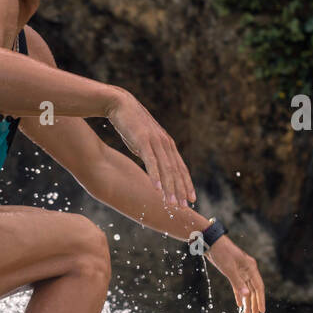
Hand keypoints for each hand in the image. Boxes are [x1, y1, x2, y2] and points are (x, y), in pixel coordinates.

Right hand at [105, 91, 195, 208]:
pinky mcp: (143, 141)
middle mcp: (165, 144)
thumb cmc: (131, 124)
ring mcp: (155, 142)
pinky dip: (155, 176)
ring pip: (166, 169)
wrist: (121, 105)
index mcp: (167, 144)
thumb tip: (153, 167)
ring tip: (173, 203)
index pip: (180, 168)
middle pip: (177, 171)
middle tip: (185, 207)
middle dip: (182, 190)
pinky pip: (151, 162)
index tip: (192, 200)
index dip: (187, 184)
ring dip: (170, 187)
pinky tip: (158, 188)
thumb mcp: (145, 141)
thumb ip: (152, 154)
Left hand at [204, 236, 265, 312]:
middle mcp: (248, 270)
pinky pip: (238, 287)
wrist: (211, 242)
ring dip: (247, 303)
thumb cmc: (221, 253)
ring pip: (246, 290)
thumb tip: (246, 296)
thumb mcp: (229, 269)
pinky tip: (240, 305)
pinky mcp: (232, 272)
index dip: (260, 300)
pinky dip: (239, 296)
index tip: (262, 312)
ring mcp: (240, 271)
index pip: (258, 287)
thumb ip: (238, 283)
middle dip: (254, 305)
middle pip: (253, 291)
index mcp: (251, 268)